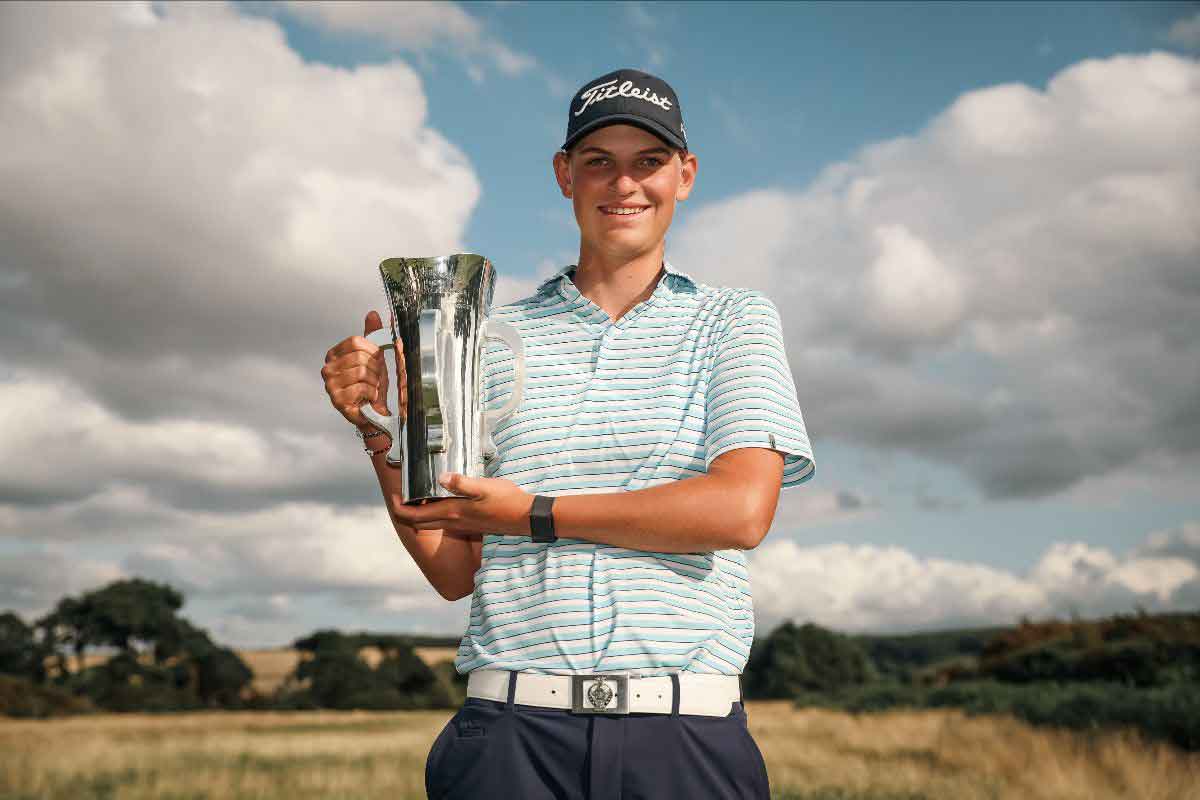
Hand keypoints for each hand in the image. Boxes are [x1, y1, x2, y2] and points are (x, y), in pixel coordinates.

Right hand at [322, 311, 406, 427]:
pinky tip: (368, 398)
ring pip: (361, 372)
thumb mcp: (374, 356)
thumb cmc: (372, 384)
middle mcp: (327, 369)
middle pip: (359, 357)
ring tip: (371, 388)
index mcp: (334, 355)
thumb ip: (373, 334)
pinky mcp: (337, 400)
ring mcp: (330, 385)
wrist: (374, 411)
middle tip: (374, 378)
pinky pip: (361, 388)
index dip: (372, 351)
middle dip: (375, 368)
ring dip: (374, 382)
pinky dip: (371, 393)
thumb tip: (373, 314)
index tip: (375, 361)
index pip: (356, 342)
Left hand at [391, 473, 533, 537]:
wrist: (526, 518)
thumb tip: (441, 477)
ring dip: (420, 514)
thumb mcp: (485, 488)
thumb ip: (462, 483)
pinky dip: (435, 514)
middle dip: (406, 512)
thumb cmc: (507, 501)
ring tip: (416, 496)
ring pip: (431, 523)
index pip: (416, 516)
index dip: (400, 509)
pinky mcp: (470, 525)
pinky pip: (444, 522)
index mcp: (452, 512)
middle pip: (420, 523)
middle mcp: (453, 522)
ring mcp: (462, 525)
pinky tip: (440, 501)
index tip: (392, 498)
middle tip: (399, 497)